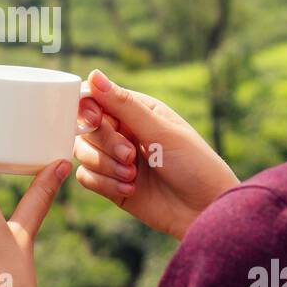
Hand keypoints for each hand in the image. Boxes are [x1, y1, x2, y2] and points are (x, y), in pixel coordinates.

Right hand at [74, 69, 237, 238]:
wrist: (204, 210)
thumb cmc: (193, 164)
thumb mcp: (161, 131)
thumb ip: (124, 105)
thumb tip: (94, 75)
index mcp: (137, 111)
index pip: (96, 99)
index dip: (88, 109)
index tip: (96, 120)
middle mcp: (123, 132)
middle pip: (86, 128)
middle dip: (106, 143)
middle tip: (131, 156)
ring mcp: (115, 159)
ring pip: (82, 152)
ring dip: (106, 165)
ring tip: (133, 175)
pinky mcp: (111, 184)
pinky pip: (86, 177)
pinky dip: (105, 184)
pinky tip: (130, 189)